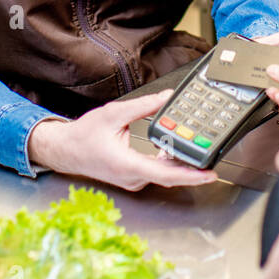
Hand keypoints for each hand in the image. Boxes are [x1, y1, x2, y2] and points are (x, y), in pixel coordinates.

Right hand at [27, 90, 217, 191]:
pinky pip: (156, 173)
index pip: (166, 174)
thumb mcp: (114, 114)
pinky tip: (177, 151)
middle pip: (170, 176)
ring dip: (181, 164)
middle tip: (214, 159)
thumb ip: (144, 106)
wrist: (65, 149)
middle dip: (193, 168)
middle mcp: (132, 177)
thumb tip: (166, 98)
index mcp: (127, 165)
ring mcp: (132, 180)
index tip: (209, 174)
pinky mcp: (132, 177)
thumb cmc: (84, 135)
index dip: (190, 176)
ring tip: (200, 151)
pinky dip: (169, 163)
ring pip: (164, 175)